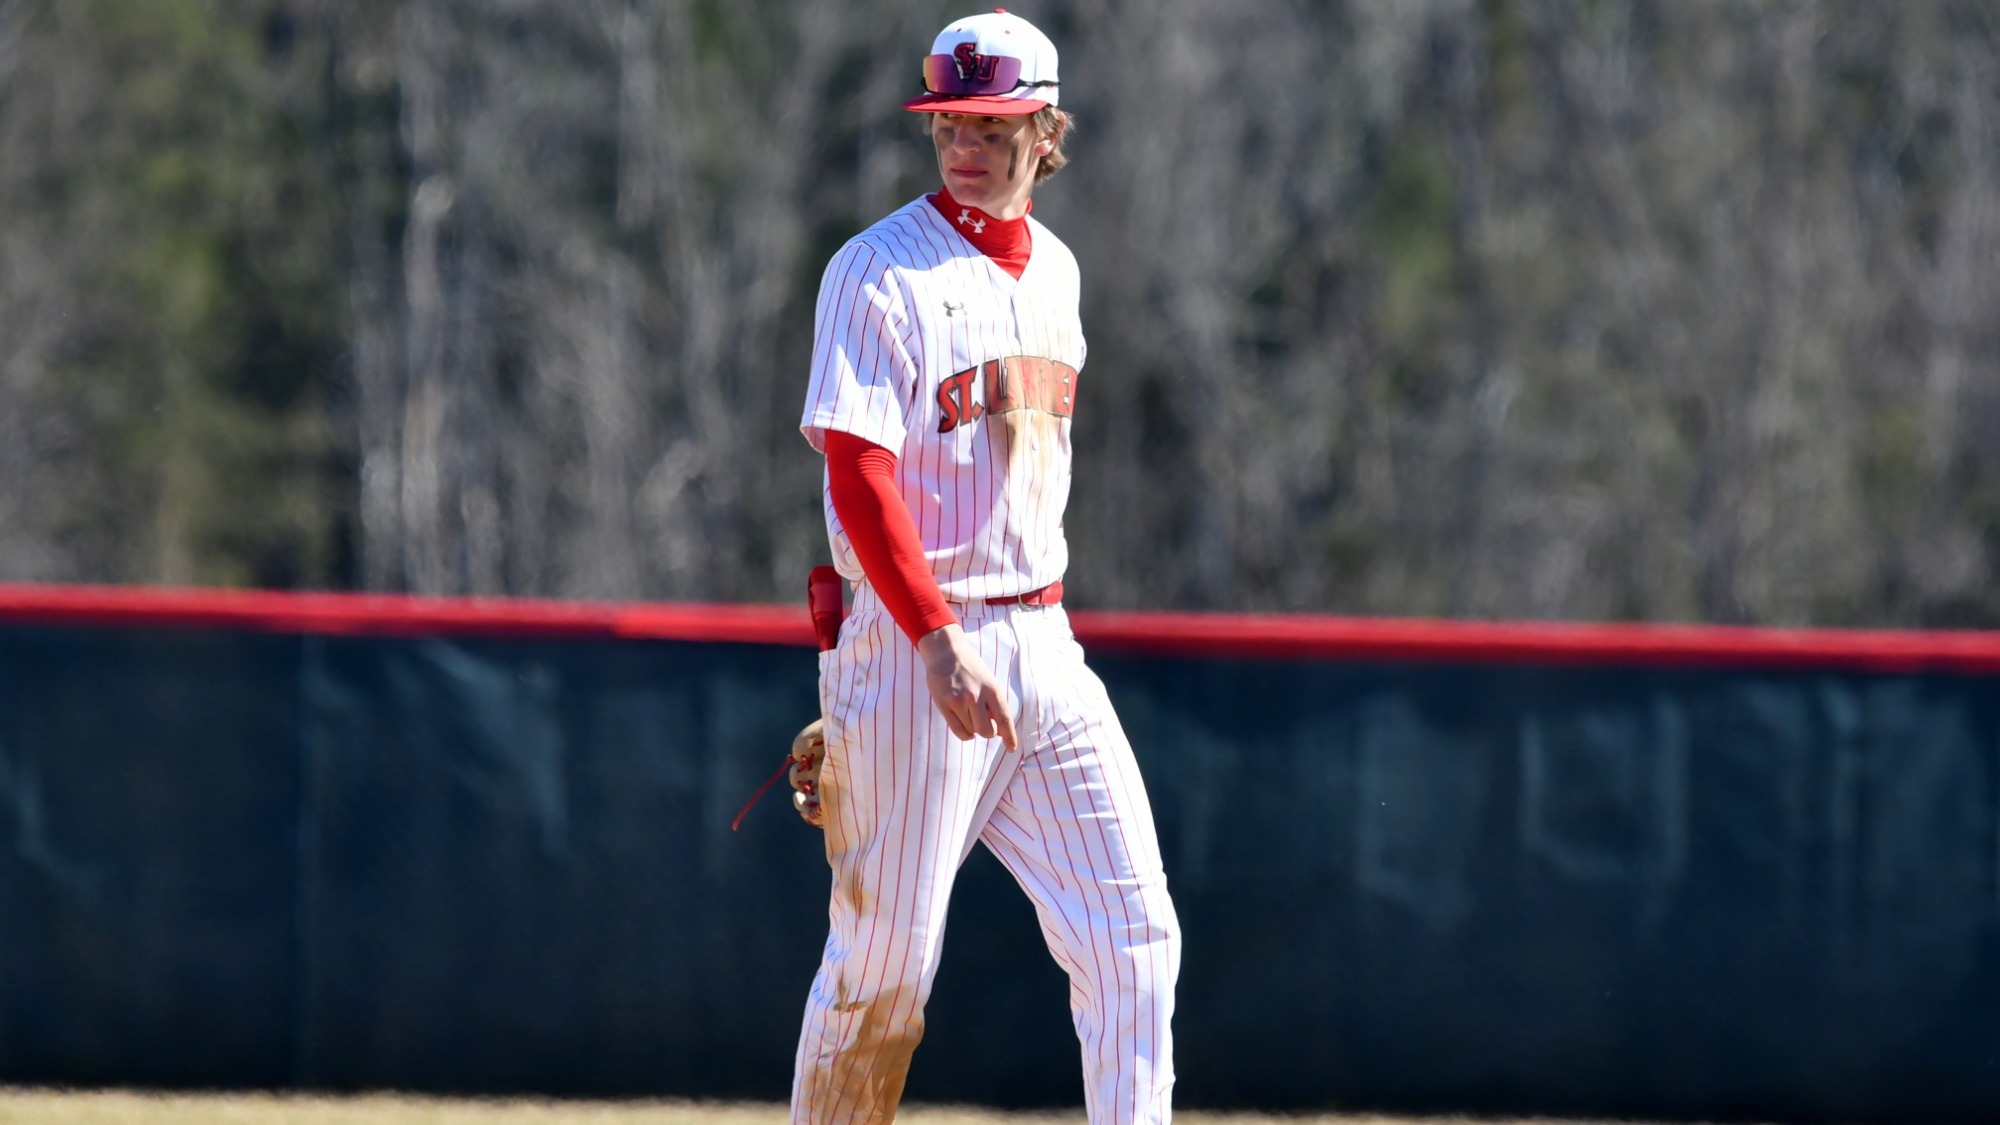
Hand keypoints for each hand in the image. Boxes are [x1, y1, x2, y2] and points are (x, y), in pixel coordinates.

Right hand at [916, 623, 1017, 750]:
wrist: (946, 652)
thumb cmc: (971, 668)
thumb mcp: (989, 681)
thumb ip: (994, 704)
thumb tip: (999, 731)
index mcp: (992, 689)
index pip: (1004, 719)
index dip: (1009, 736)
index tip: (1012, 748)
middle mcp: (976, 695)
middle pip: (987, 731)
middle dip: (988, 732)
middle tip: (983, 722)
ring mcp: (959, 700)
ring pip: (972, 731)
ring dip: (973, 727)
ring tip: (968, 711)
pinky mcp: (944, 704)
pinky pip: (958, 731)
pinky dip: (964, 734)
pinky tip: (964, 723)